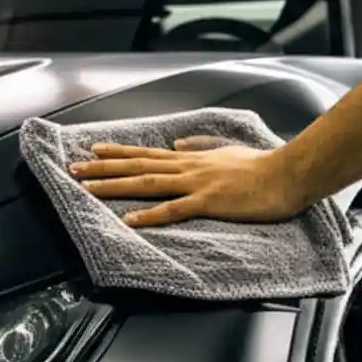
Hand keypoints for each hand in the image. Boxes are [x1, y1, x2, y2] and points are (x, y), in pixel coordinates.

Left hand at [69, 136, 309, 227]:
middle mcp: (188, 167)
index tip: (94, 150)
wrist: (286, 174)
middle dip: (103, 167)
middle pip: (137, 165)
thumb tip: (178, 143)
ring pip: (147, 183)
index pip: (147, 152)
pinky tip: (130, 219)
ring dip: (116, 186)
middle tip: (75, 168)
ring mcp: (196, 183)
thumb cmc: (261, 166)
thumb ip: (200, 146)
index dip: (118, 152)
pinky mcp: (209, 201)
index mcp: (192, 158)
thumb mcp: (226, 149)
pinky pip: (174, 209)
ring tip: (88, 188)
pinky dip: (149, 214)